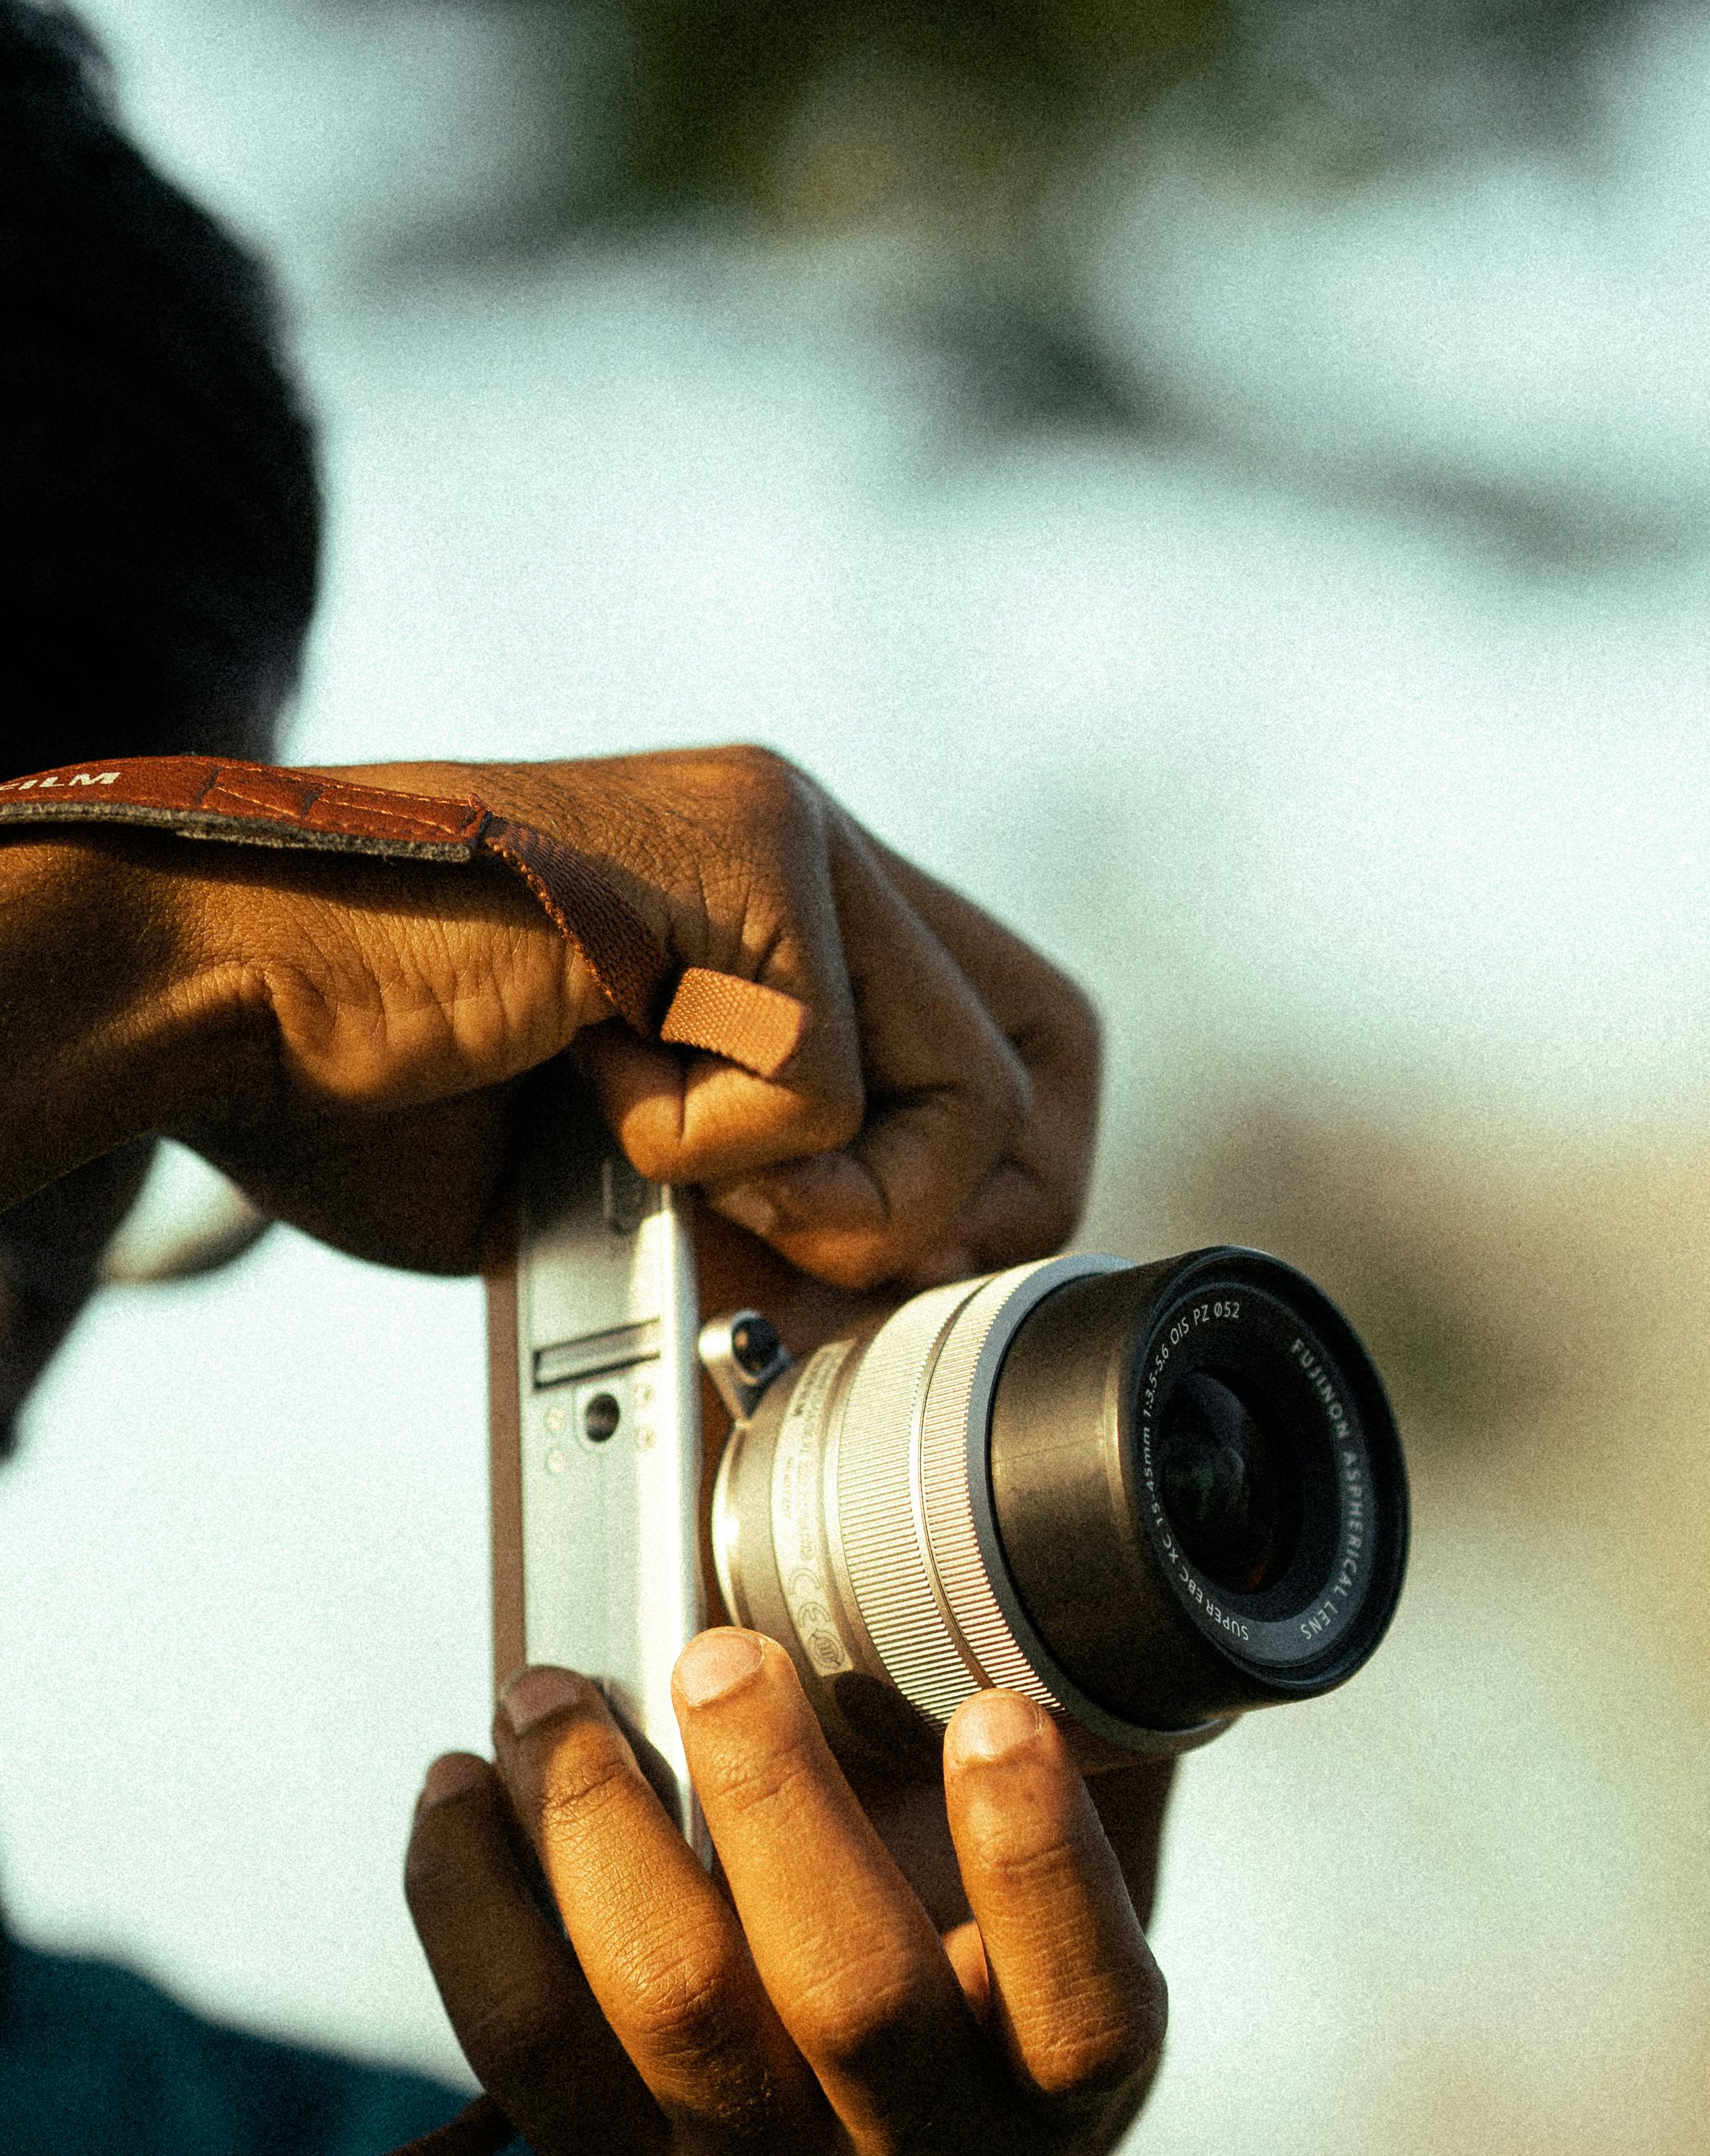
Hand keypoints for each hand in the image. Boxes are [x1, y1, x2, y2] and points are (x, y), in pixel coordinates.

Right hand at [3, 747, 1097, 1282]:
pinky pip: (823, 1092)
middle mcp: (805, 838)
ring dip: (813, 1196)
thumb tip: (886, 1321)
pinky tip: (586, 1078)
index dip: (999, 1185)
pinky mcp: (744, 861)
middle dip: (944, 1214)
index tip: (889, 1270)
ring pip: (959, 1095)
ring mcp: (782, 834)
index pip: (1024, 1037)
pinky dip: (705, 1148)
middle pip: (1039, 1065)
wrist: (225, 997)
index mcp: (787, 894)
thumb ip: (777, 1205)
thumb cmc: (383, 1089)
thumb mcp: (635, 1172)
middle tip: (794, 1244)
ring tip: (652, 1146)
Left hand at [402, 1636, 1166, 2155]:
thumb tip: (1115, 1640)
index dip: (1045, 1862)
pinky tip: (457, 1795)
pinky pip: (529, 2041)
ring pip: (673, 1999)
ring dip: (598, 1825)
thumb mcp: (1054, 2065)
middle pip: (858, 1987)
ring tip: (547, 1700)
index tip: (1001, 1715)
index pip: (1085, 2001)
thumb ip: (1087, 1866)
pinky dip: (474, 1902)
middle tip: (721, 1655)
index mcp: (1053, 2105)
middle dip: (780, 1800)